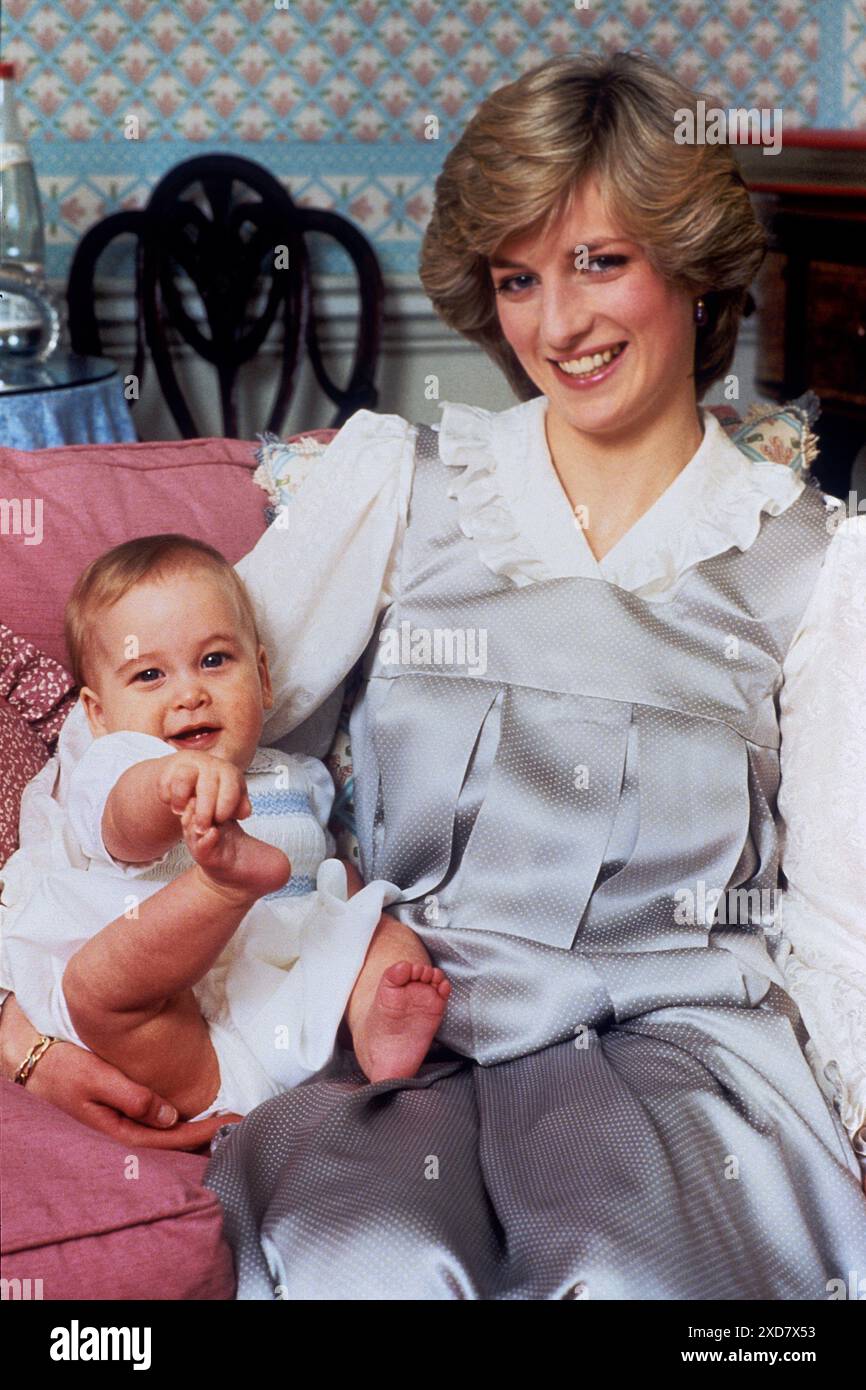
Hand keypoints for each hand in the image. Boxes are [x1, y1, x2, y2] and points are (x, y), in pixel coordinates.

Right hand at [1, 994, 239, 1149]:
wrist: (34, 1063)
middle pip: (175, 1143)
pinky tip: (195, 1112)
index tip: (236, 1120)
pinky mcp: (120, 1115)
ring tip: (227, 1119)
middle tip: (243, 1121)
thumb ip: (133, 1098)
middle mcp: (123, 1135)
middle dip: (209, 1134)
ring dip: (198, 1129)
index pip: (174, 1138)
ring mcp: (122, 1127)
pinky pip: (157, 1124)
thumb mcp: (98, 1079)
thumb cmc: (63, 1068)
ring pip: (168, 1135)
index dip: (208, 1131)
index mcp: (120, 1132)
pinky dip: (180, 1121)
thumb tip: (170, 1116)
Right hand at [157, 749, 251, 831]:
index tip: (219, 821)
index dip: (225, 808)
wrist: (197, 770)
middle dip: (204, 812)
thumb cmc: (217, 788)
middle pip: (207, 787)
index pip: (230, 790)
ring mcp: (190, 764)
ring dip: (181, 799)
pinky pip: (165, 780)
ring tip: (180, 813)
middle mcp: (210, 766)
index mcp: (229, 774)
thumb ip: (240, 808)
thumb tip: (243, 813)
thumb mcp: (233, 798)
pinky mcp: (171, 766)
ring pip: (184, 778)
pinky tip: (170, 802)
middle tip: (201, 829)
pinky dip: (166, 794)